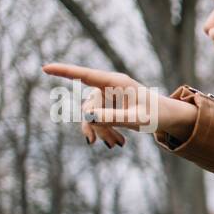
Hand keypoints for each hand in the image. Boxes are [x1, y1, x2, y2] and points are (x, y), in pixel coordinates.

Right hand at [40, 64, 197, 143]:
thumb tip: (87, 116)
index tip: (45, 68)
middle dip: (94, 125)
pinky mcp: (109, 106)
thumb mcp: (137, 119)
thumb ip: (113, 117)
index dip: (64, 72)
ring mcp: (107, 96)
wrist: (168, 117)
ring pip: (92, 115)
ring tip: (119, 144)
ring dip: (102, 131)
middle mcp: (108, 86)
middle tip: (100, 143)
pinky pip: (99, 119)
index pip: (85, 75)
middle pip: (89, 106)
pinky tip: (118, 143)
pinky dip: (106, 131)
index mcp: (116, 82)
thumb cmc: (156, 114)